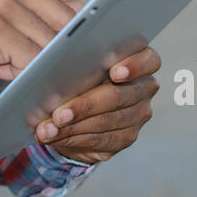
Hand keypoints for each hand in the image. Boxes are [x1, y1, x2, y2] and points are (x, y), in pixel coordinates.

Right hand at [0, 0, 113, 97]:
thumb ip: (37, 17)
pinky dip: (42, 79)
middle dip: (79, 46)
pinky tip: (45, 92)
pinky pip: (34, 59)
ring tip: (72, 84)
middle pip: (64, 17)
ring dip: (61, 67)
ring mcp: (2, 3)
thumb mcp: (2, 21)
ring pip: (52, 42)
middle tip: (100, 66)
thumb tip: (84, 29)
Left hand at [35, 45, 160, 164]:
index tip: (114, 73)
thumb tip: (54, 60)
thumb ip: (73, 57)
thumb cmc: (77, 71)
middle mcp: (143, 88)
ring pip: (106, 121)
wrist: (78, 104)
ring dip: (73, 127)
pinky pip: (100, 140)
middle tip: (58, 114)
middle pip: (119, 96)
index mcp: (139, 60)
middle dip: (85, 106)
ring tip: (48, 129)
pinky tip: (55, 136)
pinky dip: (73, 138)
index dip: (133, 66)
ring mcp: (138, 115)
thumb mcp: (75, 58)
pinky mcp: (125, 137)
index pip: (148, 60)